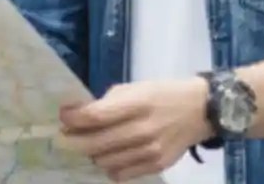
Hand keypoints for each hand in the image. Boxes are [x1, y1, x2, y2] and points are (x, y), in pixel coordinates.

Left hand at [59, 77, 212, 181]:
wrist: (200, 110)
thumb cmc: (163, 94)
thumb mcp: (136, 88)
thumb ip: (108, 102)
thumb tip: (78, 114)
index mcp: (138, 103)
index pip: (96, 116)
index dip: (73, 118)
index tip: (63, 116)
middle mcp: (143, 129)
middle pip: (95, 143)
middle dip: (74, 140)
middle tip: (67, 135)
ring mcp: (150, 151)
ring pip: (104, 161)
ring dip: (93, 153)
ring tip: (94, 143)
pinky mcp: (156, 166)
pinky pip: (120, 174)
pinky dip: (111, 166)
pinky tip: (112, 154)